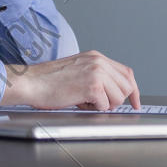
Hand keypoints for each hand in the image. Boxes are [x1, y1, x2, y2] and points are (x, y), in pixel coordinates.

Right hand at [5, 50, 140, 110]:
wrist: (31, 82)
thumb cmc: (48, 81)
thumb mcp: (78, 70)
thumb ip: (97, 76)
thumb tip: (113, 92)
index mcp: (96, 57)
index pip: (126, 73)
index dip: (133, 89)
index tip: (135, 102)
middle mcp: (99, 62)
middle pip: (127, 86)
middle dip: (116, 100)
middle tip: (98, 103)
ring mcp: (97, 72)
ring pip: (118, 98)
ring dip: (103, 105)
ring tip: (84, 100)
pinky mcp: (92, 85)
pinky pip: (105, 105)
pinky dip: (92, 109)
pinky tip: (78, 102)